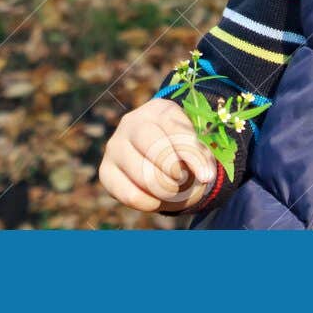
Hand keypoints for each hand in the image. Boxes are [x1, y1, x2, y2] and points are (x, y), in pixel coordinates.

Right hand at [99, 98, 219, 212]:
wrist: (163, 165)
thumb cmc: (182, 153)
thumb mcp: (195, 149)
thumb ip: (200, 156)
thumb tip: (205, 175)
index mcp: (158, 110)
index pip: (174, 128)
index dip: (191, 154)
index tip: (207, 176)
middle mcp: (131, 123)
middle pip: (151, 144)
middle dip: (172, 169)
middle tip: (182, 180)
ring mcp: (114, 146)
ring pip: (140, 173)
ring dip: (164, 189)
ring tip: (172, 189)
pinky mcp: (106, 172)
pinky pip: (128, 194)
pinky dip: (149, 203)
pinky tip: (157, 199)